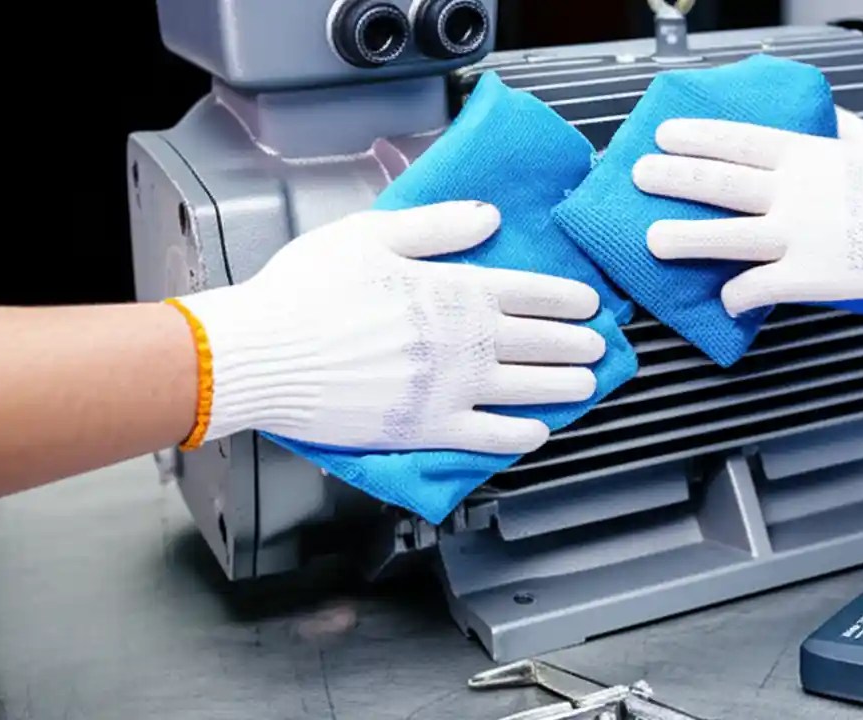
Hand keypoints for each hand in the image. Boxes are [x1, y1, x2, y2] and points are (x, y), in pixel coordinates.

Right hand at [174, 201, 605, 453]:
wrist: (262, 355)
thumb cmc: (306, 290)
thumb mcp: (371, 234)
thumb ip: (438, 226)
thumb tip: (489, 217)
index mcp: (455, 290)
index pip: (531, 292)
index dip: (567, 298)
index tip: (589, 303)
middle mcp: (466, 342)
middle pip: (541, 342)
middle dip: (577, 342)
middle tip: (600, 345)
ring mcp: (451, 390)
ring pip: (528, 389)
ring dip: (565, 386)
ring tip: (586, 385)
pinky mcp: (428, 430)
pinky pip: (489, 436)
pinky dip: (519, 436)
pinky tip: (536, 433)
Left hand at [632, 108, 862, 315]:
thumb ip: (839, 128)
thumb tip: (817, 113)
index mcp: (813, 155)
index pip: (738, 140)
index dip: (696, 136)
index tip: (665, 134)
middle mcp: (797, 192)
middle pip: (718, 181)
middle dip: (671, 177)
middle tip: (639, 176)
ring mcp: (801, 237)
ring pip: (724, 235)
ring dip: (682, 237)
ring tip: (652, 240)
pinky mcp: (812, 279)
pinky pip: (757, 288)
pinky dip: (736, 296)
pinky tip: (725, 301)